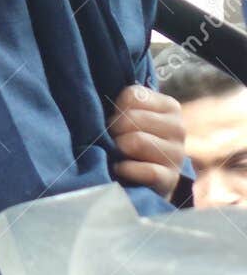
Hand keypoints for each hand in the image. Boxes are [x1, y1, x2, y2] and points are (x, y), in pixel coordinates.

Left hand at [109, 85, 186, 200]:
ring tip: (117, 152)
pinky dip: (127, 170)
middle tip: (113, 138)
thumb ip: (121, 104)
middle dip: (114, 129)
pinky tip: (121, 168)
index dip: (115, 107)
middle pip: (132, 118)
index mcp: (169, 107)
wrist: (143, 178)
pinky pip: (147, 170)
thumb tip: (95, 101)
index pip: (132, 95)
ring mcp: (177, 154)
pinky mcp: (171, 178)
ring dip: (118, 149)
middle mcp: (178, 128)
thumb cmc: (129, 138)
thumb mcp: (128, 115)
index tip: (114, 117)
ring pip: (137, 142)